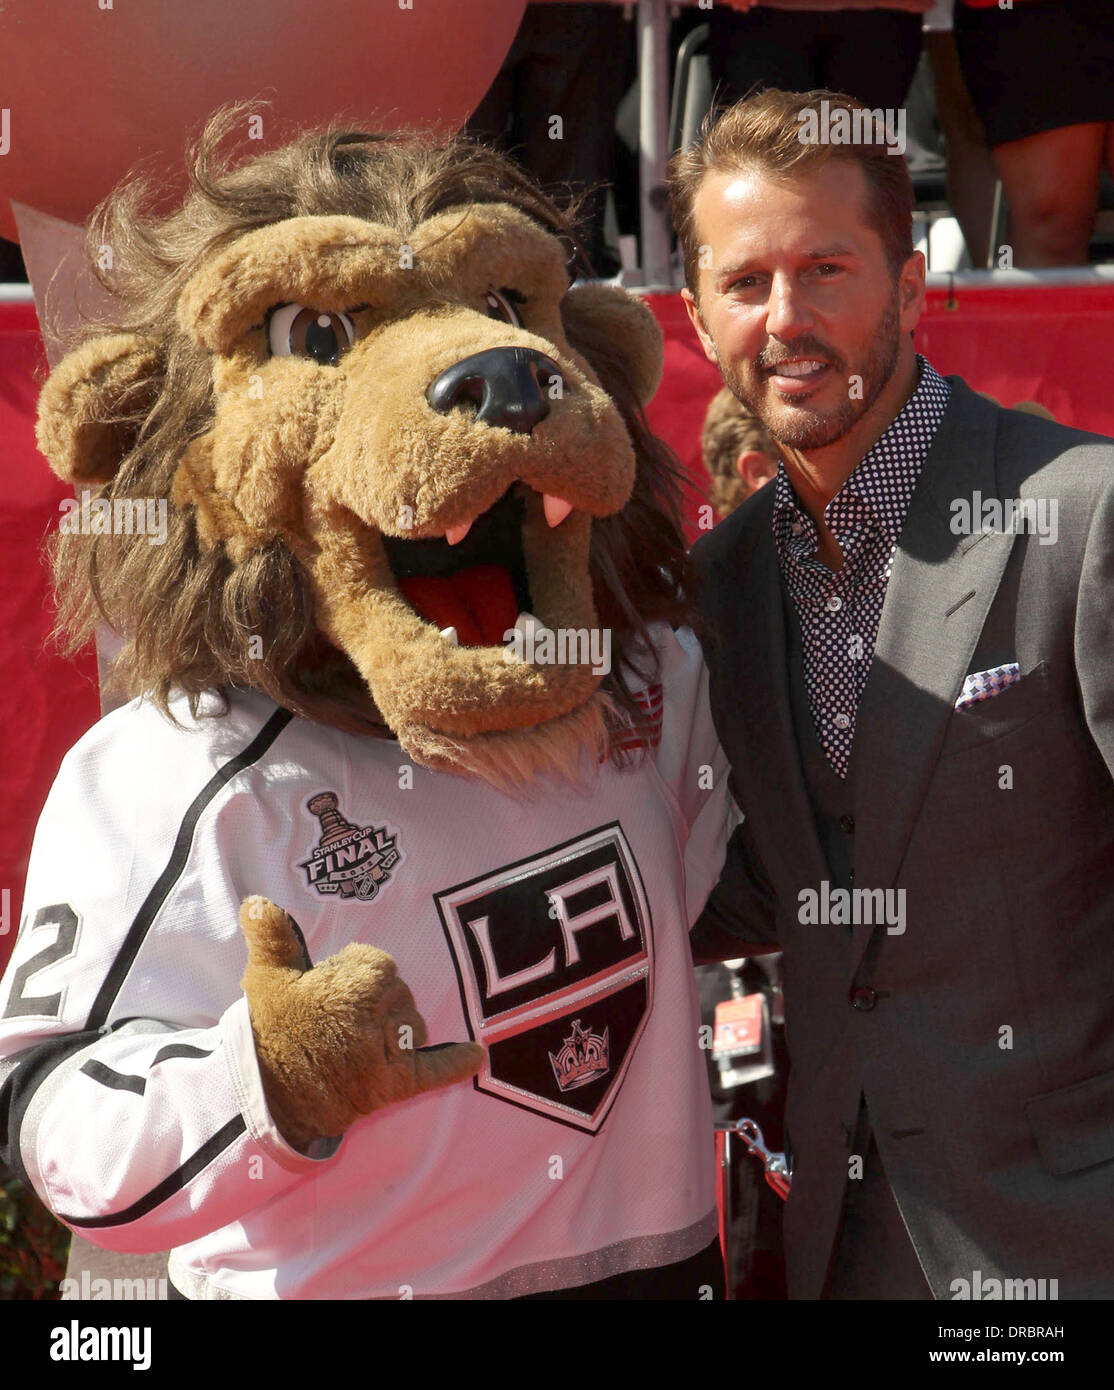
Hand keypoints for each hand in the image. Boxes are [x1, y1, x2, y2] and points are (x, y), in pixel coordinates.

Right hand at [239, 896, 484, 1149]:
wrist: (268, 1097)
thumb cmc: (272, 1031)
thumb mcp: (266, 977)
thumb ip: (271, 935)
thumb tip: (258, 902)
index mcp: (357, 984)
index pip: (380, 964)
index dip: (355, 974)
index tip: (333, 990)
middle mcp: (379, 1017)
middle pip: (400, 994)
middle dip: (377, 1002)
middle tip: (342, 1020)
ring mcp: (390, 1053)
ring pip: (415, 1026)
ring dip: (399, 1029)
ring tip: (364, 1041)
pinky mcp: (396, 1086)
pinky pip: (435, 1070)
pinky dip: (456, 1063)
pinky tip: (476, 1055)